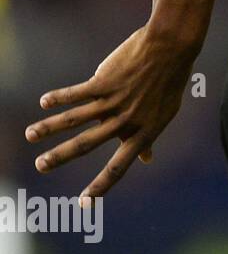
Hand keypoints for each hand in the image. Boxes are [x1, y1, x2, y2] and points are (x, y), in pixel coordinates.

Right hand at [25, 25, 196, 203]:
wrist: (171, 49)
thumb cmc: (168, 82)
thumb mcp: (164, 113)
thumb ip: (149, 136)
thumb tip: (147, 159)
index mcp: (144, 132)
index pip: (119, 167)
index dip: (101, 187)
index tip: (83, 204)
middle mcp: (127, 120)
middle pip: (87, 144)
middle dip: (60, 156)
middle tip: (40, 166)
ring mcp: (114, 101)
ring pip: (74, 119)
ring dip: (49, 128)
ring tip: (30, 135)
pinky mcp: (104, 82)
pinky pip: (75, 94)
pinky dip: (58, 98)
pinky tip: (44, 103)